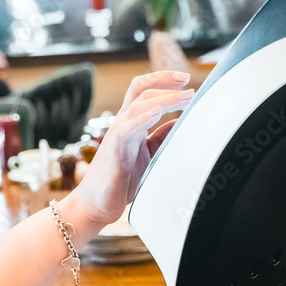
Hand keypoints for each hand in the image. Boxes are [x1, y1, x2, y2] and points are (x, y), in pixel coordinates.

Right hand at [69, 71, 195, 226]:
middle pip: (140, 89)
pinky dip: (142, 118)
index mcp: (131, 123)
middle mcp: (122, 123)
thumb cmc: (121, 181)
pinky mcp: (114, 150)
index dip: (163, 81)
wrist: (97, 205)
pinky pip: (127, 128)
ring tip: (185, 97)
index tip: (186, 80)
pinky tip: (158, 113)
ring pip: (138, 104)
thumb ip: (161, 138)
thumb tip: (179, 122)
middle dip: (164, 81)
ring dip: (164, 98)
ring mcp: (117, 134)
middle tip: (188, 80)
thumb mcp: (149, 155)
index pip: (144, 91)